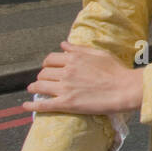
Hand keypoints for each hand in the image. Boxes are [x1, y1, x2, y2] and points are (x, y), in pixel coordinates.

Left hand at [24, 43, 141, 113]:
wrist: (125, 89)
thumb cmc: (117, 71)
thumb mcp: (99, 54)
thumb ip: (79, 49)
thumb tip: (63, 44)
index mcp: (73, 59)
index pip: (50, 59)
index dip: (48, 64)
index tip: (49, 68)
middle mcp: (66, 72)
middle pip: (43, 73)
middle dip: (42, 77)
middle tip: (45, 81)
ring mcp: (65, 88)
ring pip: (39, 87)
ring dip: (35, 88)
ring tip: (35, 90)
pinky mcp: (66, 104)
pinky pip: (43, 105)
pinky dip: (32, 106)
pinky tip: (26, 106)